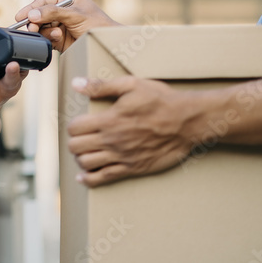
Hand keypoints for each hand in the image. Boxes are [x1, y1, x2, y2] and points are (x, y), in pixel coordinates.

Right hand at [14, 0, 118, 52]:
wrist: (108, 45)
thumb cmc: (97, 25)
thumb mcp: (75, 15)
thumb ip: (53, 13)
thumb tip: (32, 14)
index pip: (42, 1)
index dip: (30, 8)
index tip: (20, 17)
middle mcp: (60, 10)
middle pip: (38, 15)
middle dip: (36, 23)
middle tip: (33, 29)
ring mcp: (59, 24)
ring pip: (40, 27)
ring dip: (45, 32)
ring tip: (56, 35)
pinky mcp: (58, 38)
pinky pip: (45, 38)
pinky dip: (48, 40)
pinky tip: (57, 40)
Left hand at [67, 76, 197, 186]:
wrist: (188, 122)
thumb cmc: (161, 101)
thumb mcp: (131, 85)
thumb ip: (100, 86)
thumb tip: (76, 84)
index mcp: (109, 120)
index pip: (74, 128)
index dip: (73, 125)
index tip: (79, 123)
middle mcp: (112, 141)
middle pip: (76, 147)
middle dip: (74, 141)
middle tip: (81, 137)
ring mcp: (122, 157)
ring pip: (86, 163)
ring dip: (81, 157)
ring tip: (86, 151)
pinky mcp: (133, 168)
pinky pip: (104, 178)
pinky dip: (90, 179)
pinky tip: (84, 176)